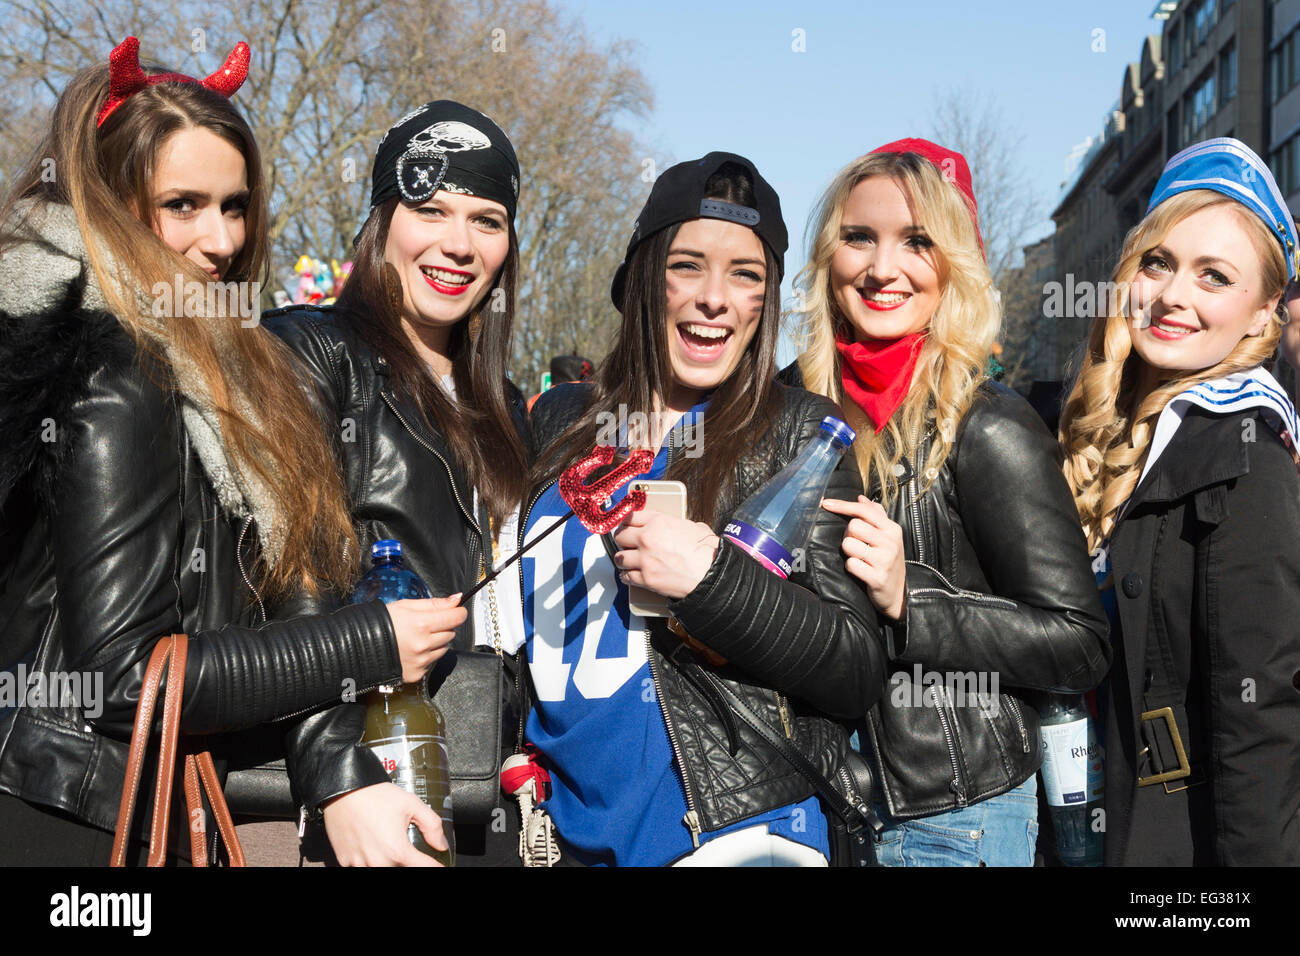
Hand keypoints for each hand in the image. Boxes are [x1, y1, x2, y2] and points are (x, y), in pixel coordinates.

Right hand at [322, 782, 446, 866]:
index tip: (438, 864)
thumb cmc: (375, 795)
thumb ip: (432, 825)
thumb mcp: (412, 804)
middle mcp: (378, 863)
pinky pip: (362, 867)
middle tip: (405, 845)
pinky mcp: (344, 862)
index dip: (435, 866)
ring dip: (388, 861)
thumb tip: (441, 844)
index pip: (424, 868)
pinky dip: (369, 861)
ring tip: (385, 843)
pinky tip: (370, 847)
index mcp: (397, 851)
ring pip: (381, 869)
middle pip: (402, 869)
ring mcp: (359, 864)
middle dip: (408, 860)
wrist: (343, 789)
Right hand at [386, 595, 465, 682]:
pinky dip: (427, 656)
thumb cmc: (381, 623)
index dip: (457, 612)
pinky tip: (412, 650)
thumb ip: (434, 603)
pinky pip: (433, 662)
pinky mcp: (417, 674)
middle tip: (425, 624)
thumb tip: (457, 599)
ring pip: (444, 648)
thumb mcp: (406, 606)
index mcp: (421, 624)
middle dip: (443, 627)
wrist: (360, 646)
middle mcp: (423, 645)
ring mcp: (421, 661)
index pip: (456, 617)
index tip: (454, 610)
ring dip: (437, 642)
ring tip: (417, 638)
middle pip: (451, 633)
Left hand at [611, 509, 718, 599]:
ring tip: (627, 561)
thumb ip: (675, 524)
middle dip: (622, 540)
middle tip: (625, 543)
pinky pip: (626, 577)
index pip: (630, 517)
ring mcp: (644, 559)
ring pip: (620, 558)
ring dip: (623, 560)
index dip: (626, 522)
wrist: (711, 575)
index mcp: (658, 522)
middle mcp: (647, 538)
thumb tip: (675, 526)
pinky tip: (629, 575)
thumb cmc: (707, 552)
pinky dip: (627, 577)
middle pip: (620, 536)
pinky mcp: (646, 578)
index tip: (625, 526)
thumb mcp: (692, 527)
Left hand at [821, 496, 905, 620]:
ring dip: (849, 552)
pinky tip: (861, 571)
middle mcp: (890, 542)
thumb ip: (875, 515)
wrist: (900, 593)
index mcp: (892, 529)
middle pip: (853, 526)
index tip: (826, 503)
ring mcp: (885, 560)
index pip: (864, 510)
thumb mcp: (888, 537)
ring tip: (860, 558)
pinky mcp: (877, 577)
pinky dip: (852, 567)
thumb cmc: (889, 561)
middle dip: (849, 535)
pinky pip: (850, 564)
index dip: (843, 505)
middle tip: (858, 545)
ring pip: (848, 544)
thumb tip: (861, 498)